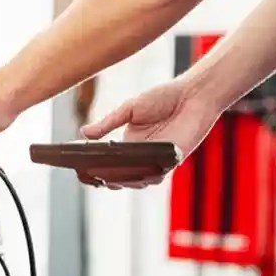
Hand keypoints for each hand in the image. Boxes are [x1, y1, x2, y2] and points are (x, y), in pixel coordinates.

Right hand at [79, 79, 221, 188]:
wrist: (192, 94)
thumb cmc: (163, 97)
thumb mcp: (129, 108)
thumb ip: (107, 123)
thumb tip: (83, 132)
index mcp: (129, 143)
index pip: (109, 162)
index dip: (96, 169)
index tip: (82, 171)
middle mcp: (141, 155)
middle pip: (121, 175)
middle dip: (107, 179)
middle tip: (93, 177)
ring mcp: (156, 161)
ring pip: (136, 180)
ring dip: (123, 181)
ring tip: (108, 178)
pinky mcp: (171, 162)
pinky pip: (154, 175)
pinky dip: (142, 177)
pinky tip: (132, 174)